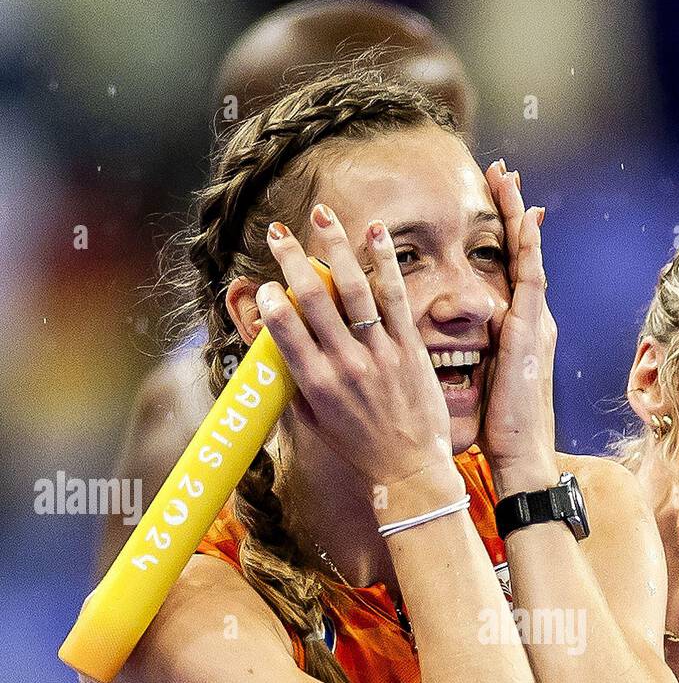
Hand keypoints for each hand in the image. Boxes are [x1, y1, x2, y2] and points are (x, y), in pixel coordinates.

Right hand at [257, 211, 456, 491]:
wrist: (412, 467)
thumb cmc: (360, 446)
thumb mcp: (314, 421)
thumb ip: (293, 381)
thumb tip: (271, 344)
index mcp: (316, 385)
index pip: (284, 329)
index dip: (269, 300)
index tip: (264, 284)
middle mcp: (345, 366)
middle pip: (312, 299)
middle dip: (291, 259)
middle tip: (277, 232)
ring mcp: (379, 355)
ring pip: (352, 289)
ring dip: (333, 246)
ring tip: (320, 214)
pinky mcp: (409, 348)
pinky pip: (393, 296)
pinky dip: (383, 261)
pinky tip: (373, 231)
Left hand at [481, 160, 556, 483]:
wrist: (521, 456)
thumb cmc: (495, 430)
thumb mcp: (478, 385)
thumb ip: (468, 357)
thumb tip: (437, 344)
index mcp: (518, 332)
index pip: (510, 273)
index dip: (503, 237)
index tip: (493, 202)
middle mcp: (532, 321)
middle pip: (523, 254)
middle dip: (514, 212)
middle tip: (504, 171)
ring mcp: (537, 324)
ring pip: (529, 256)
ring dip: (519, 215)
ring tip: (510, 178)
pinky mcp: (532, 333)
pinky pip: (532, 279)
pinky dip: (530, 247)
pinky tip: (527, 218)